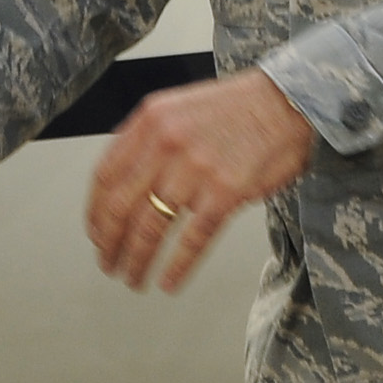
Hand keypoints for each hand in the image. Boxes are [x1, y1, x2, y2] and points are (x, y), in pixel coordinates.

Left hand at [86, 70, 313, 292]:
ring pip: (151, 226)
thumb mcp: (178, 108)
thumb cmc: (235, 108)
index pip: (105, 175)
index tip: (95, 234)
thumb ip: (148, 141)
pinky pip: (193, 238)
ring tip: (133, 278)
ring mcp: (195, 168)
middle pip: (120, 206)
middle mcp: (166, 143)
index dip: (95, 212)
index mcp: (149, 120)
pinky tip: (169, 281)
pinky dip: (177, 265)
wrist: (287, 100)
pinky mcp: (226, 192)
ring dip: (137, 259)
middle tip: (108, 263)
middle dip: (109, 243)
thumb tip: (124, 185)